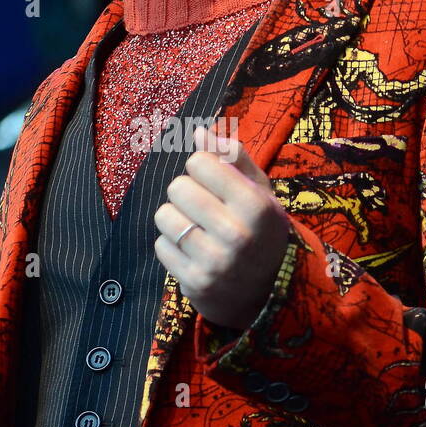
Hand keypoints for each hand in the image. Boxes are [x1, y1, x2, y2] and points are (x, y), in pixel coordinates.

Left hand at [153, 122, 291, 329]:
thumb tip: (198, 132)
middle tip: (203, 209)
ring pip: (164, 216)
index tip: (215, 185)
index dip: (203, 170)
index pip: (199, 162)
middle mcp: (237, 234)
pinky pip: (160, 245)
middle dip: (187, 194)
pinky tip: (192, 251)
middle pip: (177, 187)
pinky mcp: (194, 282)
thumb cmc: (259, 232)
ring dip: (175, 219)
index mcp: (256, 205)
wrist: (264, 295)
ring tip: (195, 229)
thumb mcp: (260, 193)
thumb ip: (233, 158)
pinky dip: (171, 245)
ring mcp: (214, 261)